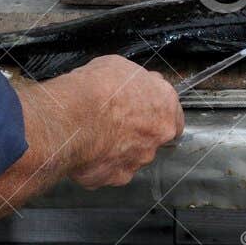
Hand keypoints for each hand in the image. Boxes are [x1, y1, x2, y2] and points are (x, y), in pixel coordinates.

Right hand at [50, 55, 183, 187]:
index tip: (143, 113)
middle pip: (152, 139)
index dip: (156, 115)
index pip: (173, 117)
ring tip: (95, 137)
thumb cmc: (95, 89)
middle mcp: (157, 136)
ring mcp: (138, 160)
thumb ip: (138, 83)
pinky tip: (85, 152)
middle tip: (113, 124)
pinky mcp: (116, 177)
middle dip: (136, 134)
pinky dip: (99, 165)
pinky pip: (109, 172)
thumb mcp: (121, 67)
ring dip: (117, 150)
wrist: (72, 118)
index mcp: (165, 106)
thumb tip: (136, 84)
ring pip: (131, 157)